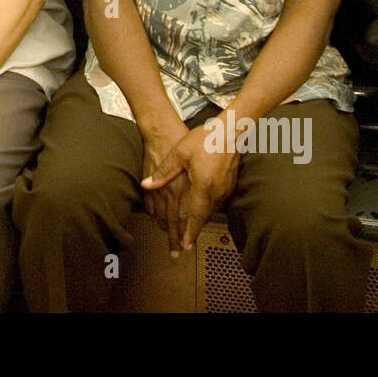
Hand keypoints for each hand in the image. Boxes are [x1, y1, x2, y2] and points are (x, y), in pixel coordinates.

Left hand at [141, 118, 239, 253]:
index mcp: (203, 186)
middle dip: (192, 233)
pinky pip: (216, 203)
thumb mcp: (180, 153)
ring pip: (210, 211)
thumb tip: (146, 185)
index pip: (195, 217)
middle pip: (203, 218)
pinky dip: (206, 210)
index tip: (184, 246)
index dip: (189, 233)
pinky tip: (200, 211)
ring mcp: (225, 189)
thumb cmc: (205, 138)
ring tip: (189, 232)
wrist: (231, 130)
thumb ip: (163, 172)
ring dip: (199, 222)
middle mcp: (216, 192)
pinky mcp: (229, 184)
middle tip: (183, 247)